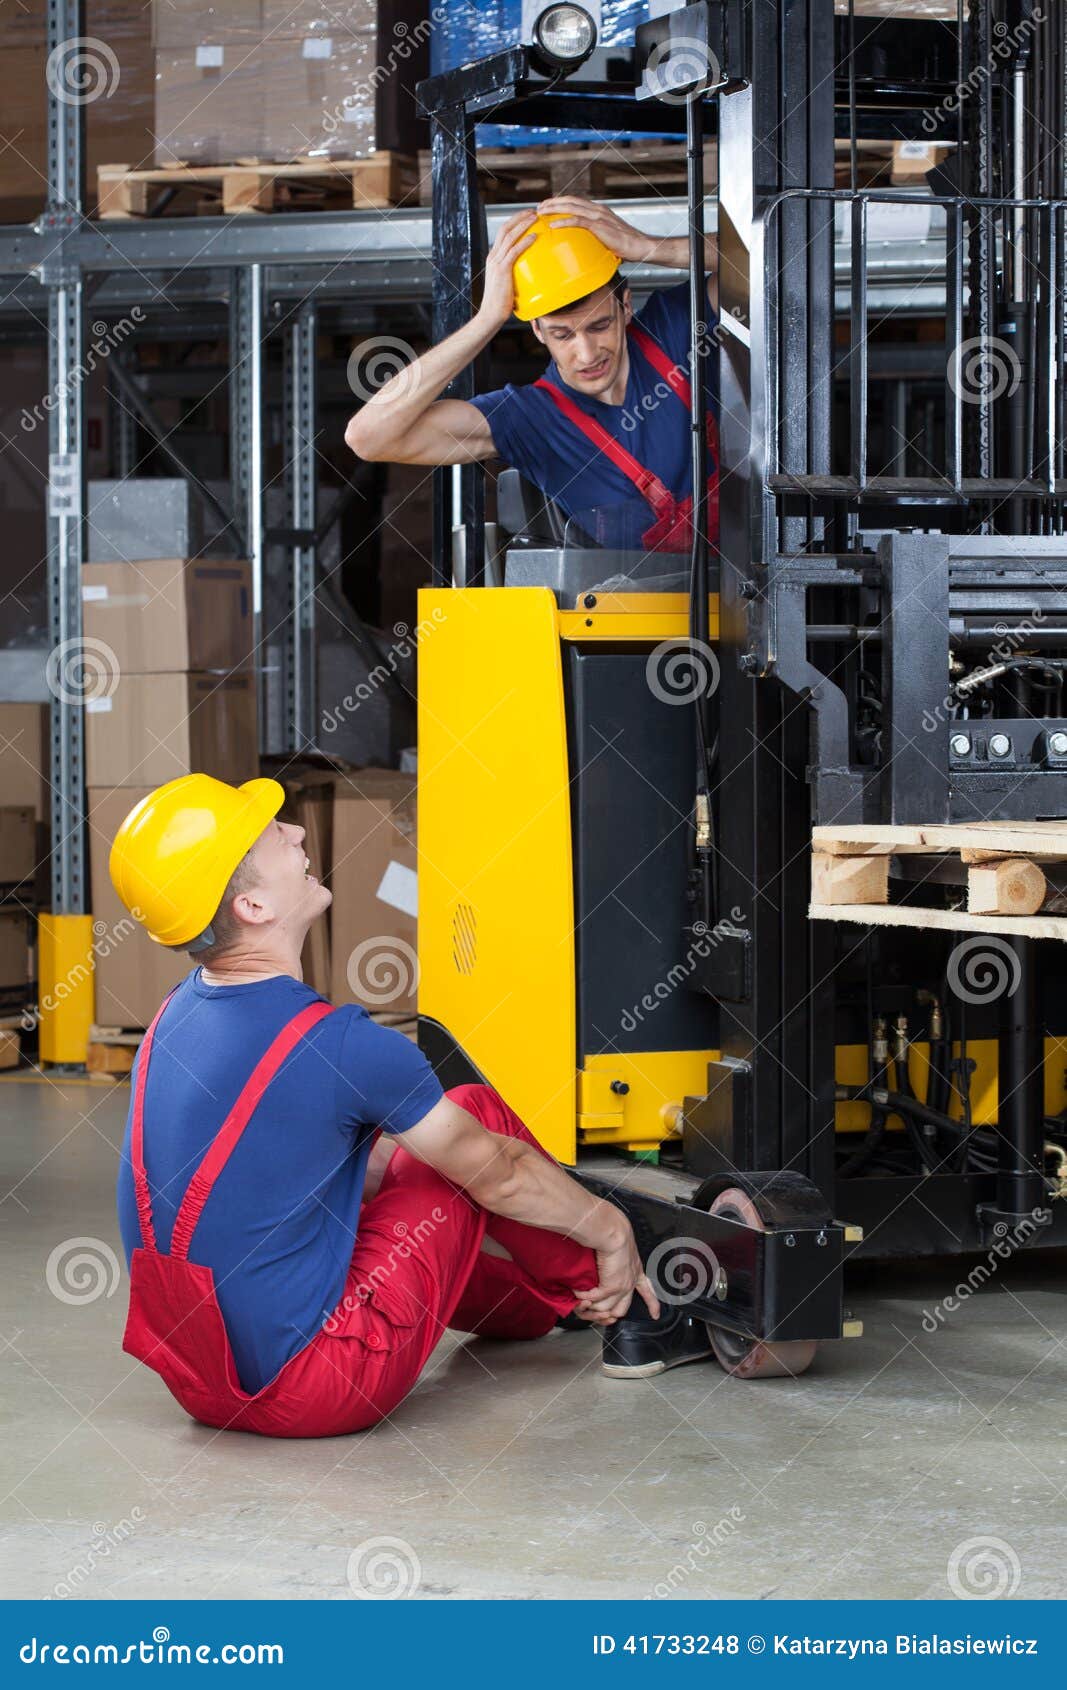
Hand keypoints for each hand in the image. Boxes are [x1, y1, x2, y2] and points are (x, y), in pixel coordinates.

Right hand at [477, 209, 537, 328]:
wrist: (490, 314)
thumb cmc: (501, 302)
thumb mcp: (507, 282)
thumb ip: (515, 273)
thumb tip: (531, 271)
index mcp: (493, 257)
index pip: (502, 233)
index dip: (515, 222)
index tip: (527, 216)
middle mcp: (493, 256)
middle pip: (505, 228)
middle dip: (519, 217)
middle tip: (534, 211)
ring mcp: (496, 262)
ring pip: (509, 236)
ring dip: (523, 224)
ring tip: (535, 218)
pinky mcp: (502, 269)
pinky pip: (514, 251)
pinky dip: (524, 242)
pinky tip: (534, 237)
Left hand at [537, 196, 657, 264]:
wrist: (639, 246)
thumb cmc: (625, 246)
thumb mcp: (607, 238)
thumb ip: (595, 238)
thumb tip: (585, 249)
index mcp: (598, 210)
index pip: (575, 201)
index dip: (560, 202)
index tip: (547, 206)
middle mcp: (597, 209)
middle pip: (570, 200)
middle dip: (552, 202)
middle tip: (538, 207)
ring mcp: (598, 216)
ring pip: (571, 207)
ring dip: (554, 208)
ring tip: (541, 212)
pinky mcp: (599, 225)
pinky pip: (577, 221)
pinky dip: (564, 221)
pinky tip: (553, 225)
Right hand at [573, 1212, 659, 1324]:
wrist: (614, 1232)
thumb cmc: (616, 1234)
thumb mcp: (623, 1247)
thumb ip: (617, 1258)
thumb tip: (606, 1263)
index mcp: (636, 1271)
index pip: (648, 1292)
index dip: (652, 1305)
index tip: (655, 1315)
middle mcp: (631, 1282)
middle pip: (621, 1310)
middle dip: (608, 1315)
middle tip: (596, 1313)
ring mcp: (622, 1287)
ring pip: (605, 1309)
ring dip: (590, 1305)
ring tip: (581, 1297)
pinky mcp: (611, 1287)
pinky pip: (594, 1299)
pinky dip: (583, 1296)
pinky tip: (578, 1290)